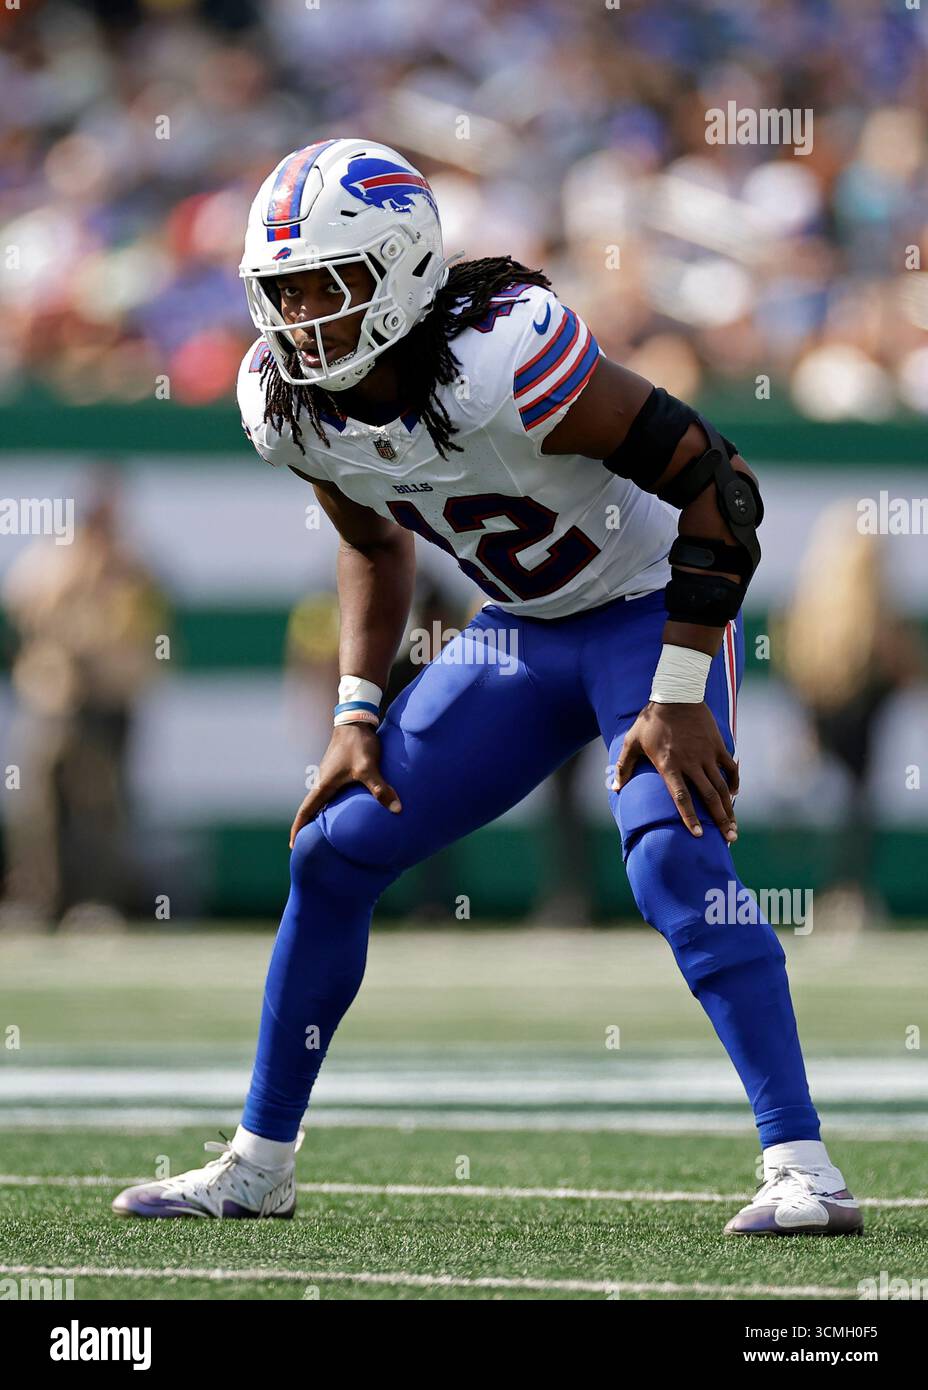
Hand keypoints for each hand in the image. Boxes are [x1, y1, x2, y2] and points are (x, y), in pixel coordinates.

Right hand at [289, 723, 400, 847]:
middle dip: (309, 826)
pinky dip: (333, 804)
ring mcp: (330, 775)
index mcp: (323, 785)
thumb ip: (380, 788)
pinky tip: (344, 809)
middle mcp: (322, 781)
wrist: (356, 720)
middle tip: (310, 845)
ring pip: (323, 800)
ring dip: (321, 815)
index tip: (293, 845)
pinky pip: (333, 792)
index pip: (306, 811)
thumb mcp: (368, 767)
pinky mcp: (340, 770)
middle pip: (311, 808)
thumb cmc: (358, 744)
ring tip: (327, 832)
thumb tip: (397, 809)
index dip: (298, 829)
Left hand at [613, 701, 738, 841]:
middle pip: (708, 797)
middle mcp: (690, 763)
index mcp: (669, 765)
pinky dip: (734, 782)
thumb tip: (615, 787)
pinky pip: (730, 767)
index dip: (690, 818)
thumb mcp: (633, 741)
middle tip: (729, 838)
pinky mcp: (717, 745)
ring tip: (734, 826)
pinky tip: (733, 795)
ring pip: (721, 786)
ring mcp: (706, 754)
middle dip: (720, 820)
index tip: (698, 835)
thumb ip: (624, 766)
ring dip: (729, 808)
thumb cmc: (651, 720)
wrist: (676, 693)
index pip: (681, 798)